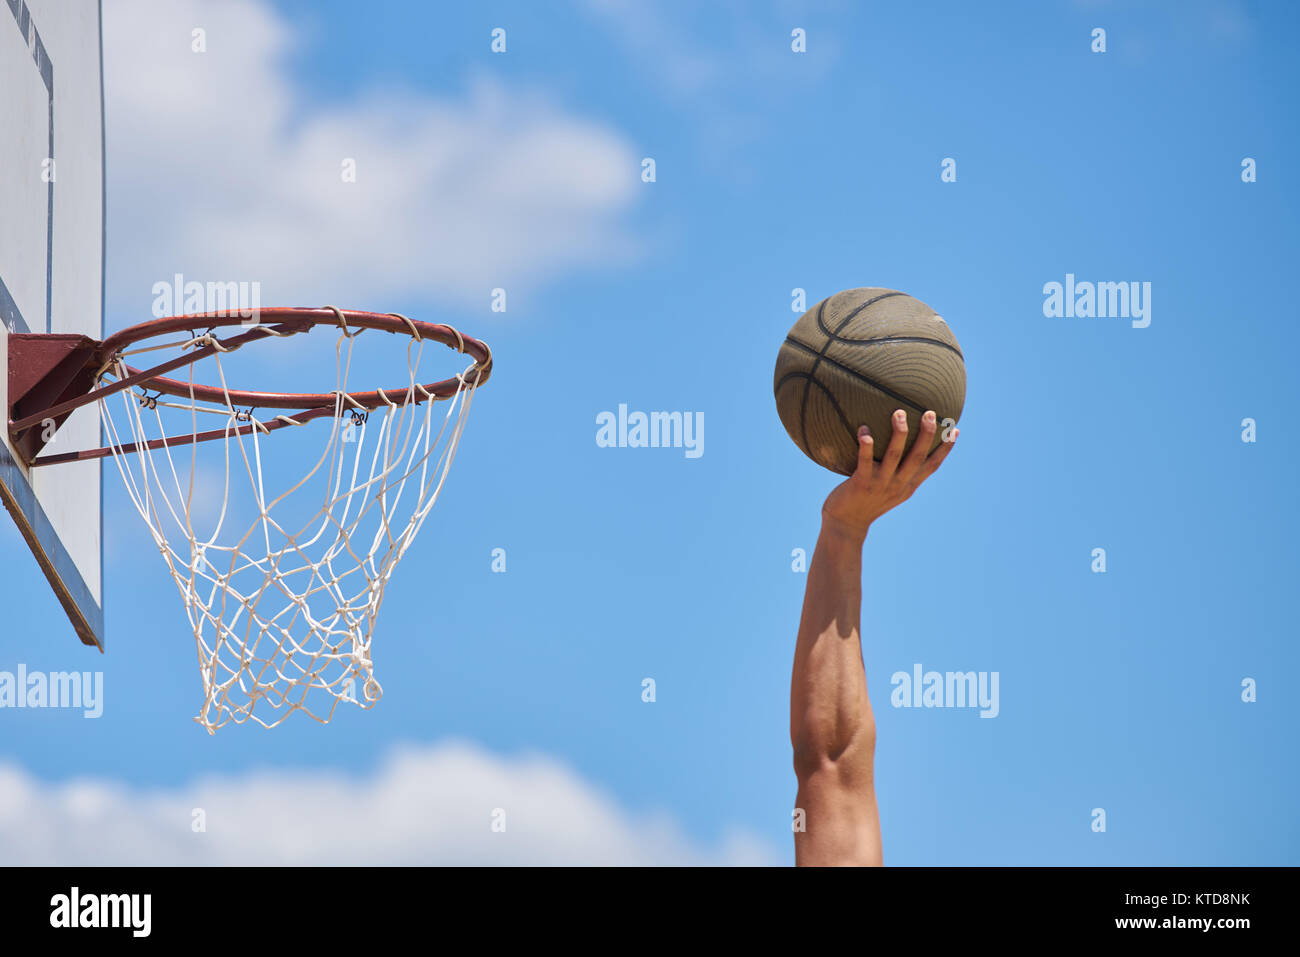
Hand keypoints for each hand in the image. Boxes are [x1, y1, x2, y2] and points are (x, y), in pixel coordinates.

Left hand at [821, 409, 957, 543]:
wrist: (846, 525)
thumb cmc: (865, 501)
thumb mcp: (888, 489)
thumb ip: (897, 471)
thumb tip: (899, 444)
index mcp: (908, 486)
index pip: (932, 466)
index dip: (945, 449)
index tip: (955, 430)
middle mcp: (898, 485)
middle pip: (917, 457)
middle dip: (926, 434)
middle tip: (929, 413)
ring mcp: (881, 484)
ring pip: (894, 456)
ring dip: (899, 434)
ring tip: (899, 413)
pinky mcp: (861, 484)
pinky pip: (864, 461)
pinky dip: (866, 445)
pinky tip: (864, 430)